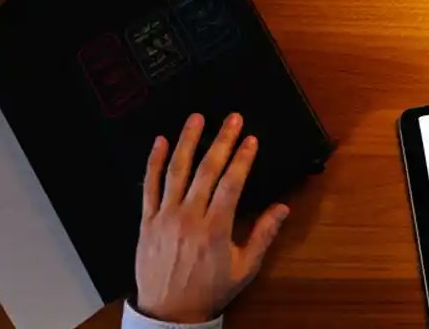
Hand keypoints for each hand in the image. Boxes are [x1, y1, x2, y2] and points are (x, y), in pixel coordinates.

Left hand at [135, 113, 289, 322]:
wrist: (169, 314)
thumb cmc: (208, 291)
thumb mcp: (244, 268)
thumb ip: (263, 235)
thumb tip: (282, 208)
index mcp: (215, 229)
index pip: (231, 183)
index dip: (243, 158)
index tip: (251, 139)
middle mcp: (189, 218)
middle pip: (207, 170)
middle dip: (222, 140)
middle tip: (233, 118)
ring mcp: (165, 217)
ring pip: (176, 171)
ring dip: (188, 141)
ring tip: (197, 118)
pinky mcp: (147, 222)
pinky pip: (149, 186)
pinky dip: (153, 162)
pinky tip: (160, 142)